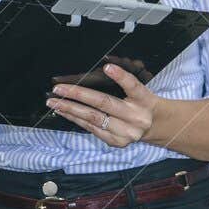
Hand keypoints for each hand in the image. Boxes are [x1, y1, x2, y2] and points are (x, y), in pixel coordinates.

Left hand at [46, 63, 161, 147]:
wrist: (155, 126)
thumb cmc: (141, 103)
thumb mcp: (139, 91)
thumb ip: (123, 84)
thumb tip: (96, 72)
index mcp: (144, 100)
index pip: (133, 86)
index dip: (121, 76)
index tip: (107, 67)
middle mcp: (137, 117)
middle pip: (104, 103)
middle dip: (78, 94)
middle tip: (59, 88)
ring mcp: (127, 132)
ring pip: (93, 118)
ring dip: (70, 109)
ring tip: (54, 102)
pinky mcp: (117, 142)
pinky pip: (91, 128)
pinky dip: (75, 119)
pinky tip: (64, 112)